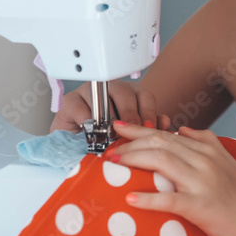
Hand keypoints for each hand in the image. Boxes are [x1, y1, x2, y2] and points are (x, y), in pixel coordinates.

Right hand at [49, 81, 171, 132]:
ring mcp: (90, 93)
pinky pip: (81, 107)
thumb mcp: (130, 133)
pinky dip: (87, 121)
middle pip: (126, 93)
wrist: (75, 146)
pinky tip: (91, 132)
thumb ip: (148, 127)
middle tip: (129, 132)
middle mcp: (111, 90)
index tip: (150, 129)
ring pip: (104, 99)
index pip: (145, 96)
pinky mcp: (70, 101)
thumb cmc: (105, 139)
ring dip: (107, 119)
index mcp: (131, 95)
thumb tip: (165, 124)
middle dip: (130, 115)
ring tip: (110, 135)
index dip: (149, 112)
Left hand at [106, 122, 235, 235]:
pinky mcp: (202, 206)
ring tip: (114, 163)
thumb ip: (207, 142)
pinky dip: (149, 199)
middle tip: (110, 147)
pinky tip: (132, 199)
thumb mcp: (229, 161)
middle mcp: (204, 161)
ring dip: (134, 160)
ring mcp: (203, 182)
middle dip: (131, 142)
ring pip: (162, 161)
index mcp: (208, 150)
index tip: (119, 127)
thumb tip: (183, 129)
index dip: (140, 129)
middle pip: (160, 143)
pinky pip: (170, 200)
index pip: (167, 134)